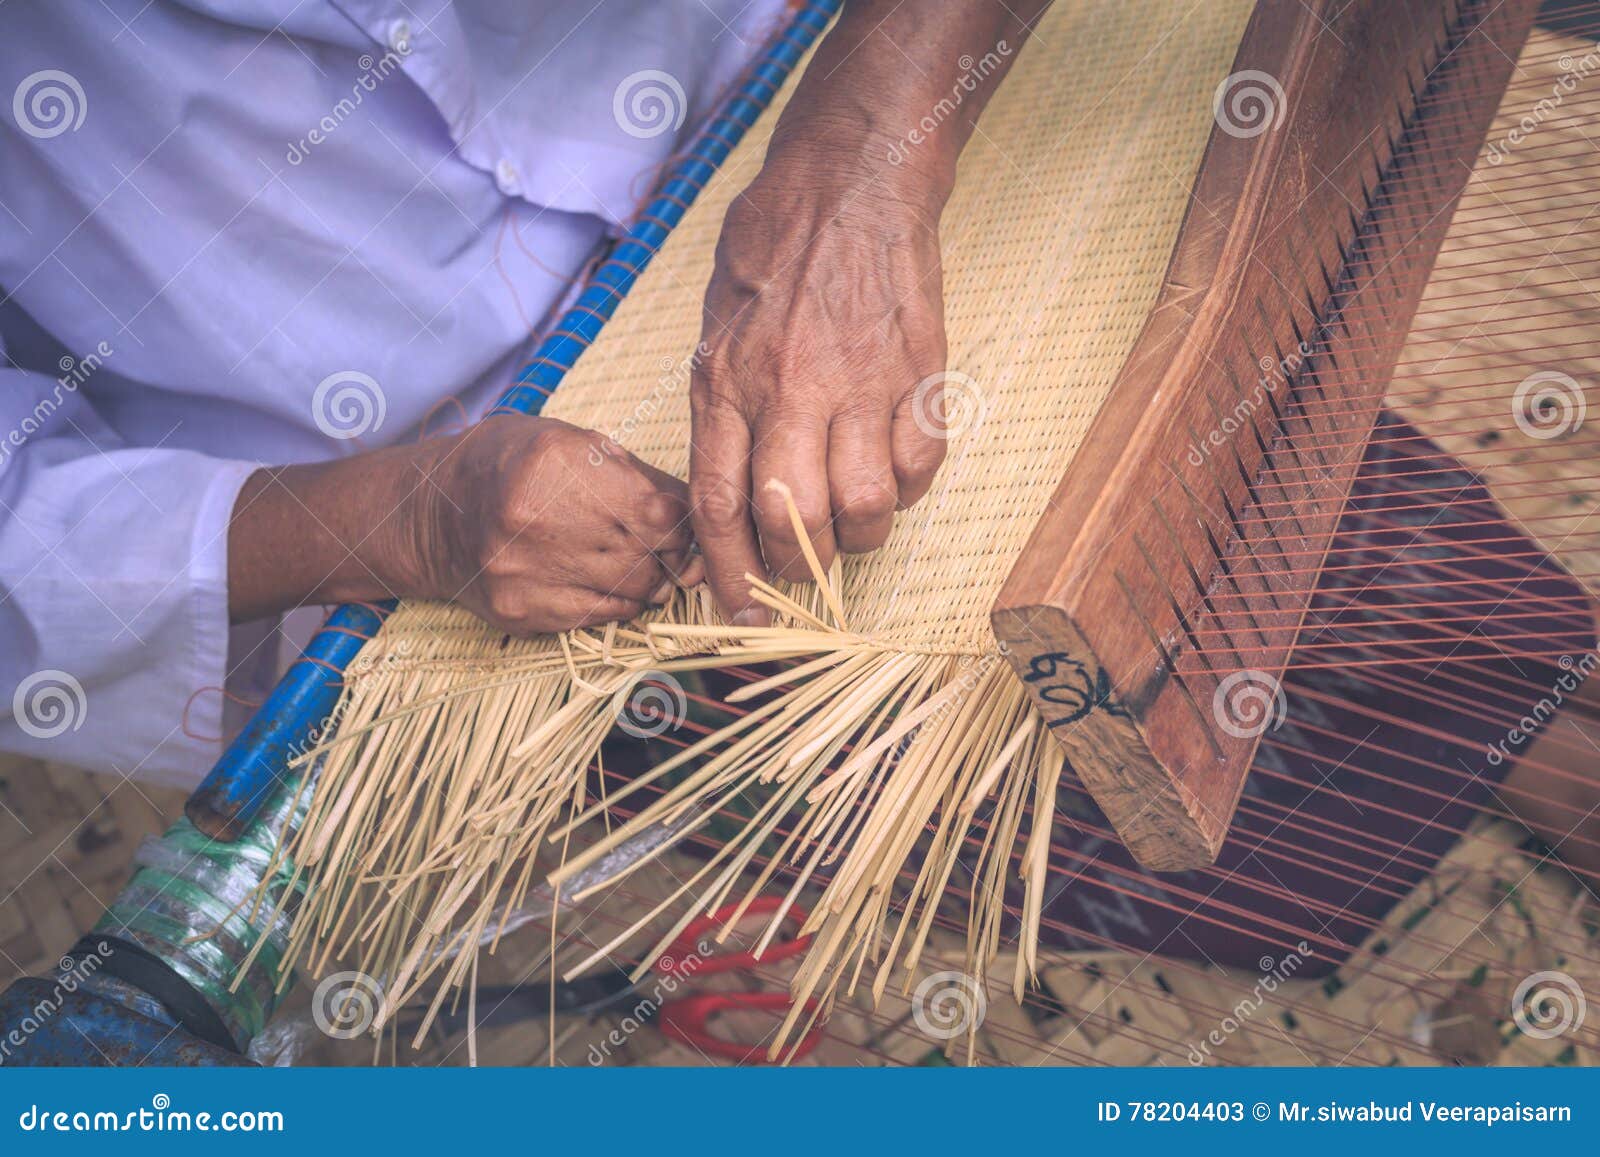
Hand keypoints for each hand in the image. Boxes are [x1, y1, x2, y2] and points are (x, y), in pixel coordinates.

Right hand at [229, 415, 700, 634]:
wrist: (434, 511)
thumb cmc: (516, 464)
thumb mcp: (575, 443)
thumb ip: (640, 477)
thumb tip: (699, 522)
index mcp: (555, 465)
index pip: (658, 513)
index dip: (684, 527)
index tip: (686, 528)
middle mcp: (536, 520)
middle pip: (646, 556)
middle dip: (671, 557)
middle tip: (672, 552)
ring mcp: (524, 571)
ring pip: (629, 592)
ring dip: (650, 583)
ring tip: (640, 564)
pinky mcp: (519, 609)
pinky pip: (598, 616)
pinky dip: (618, 603)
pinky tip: (608, 582)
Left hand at [690, 149, 949, 623]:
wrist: (852, 181)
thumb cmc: (774, 246)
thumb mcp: (716, 324)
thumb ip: (718, 407)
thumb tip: (724, 494)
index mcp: (727, 380)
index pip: (718, 503)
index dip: (729, 572)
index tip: (741, 612)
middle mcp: (790, 390)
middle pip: (793, 520)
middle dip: (796, 567)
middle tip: (802, 568)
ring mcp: (861, 384)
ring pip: (864, 507)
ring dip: (859, 537)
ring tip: (853, 526)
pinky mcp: (918, 374)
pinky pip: (919, 467)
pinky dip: (908, 491)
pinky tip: (892, 473)